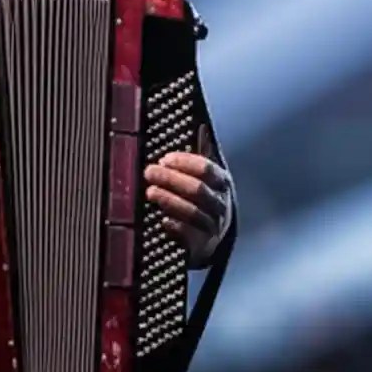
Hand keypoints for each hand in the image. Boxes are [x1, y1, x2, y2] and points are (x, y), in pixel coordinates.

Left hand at [144, 152, 232, 267]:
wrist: (213, 238)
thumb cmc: (204, 200)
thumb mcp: (206, 177)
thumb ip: (200, 155)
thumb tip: (201, 128)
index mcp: (222, 183)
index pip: (207, 169)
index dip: (185, 162)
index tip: (164, 159)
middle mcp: (220, 204)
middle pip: (198, 189)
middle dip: (171, 179)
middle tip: (149, 172)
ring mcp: (212, 225)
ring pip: (193, 212)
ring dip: (170, 200)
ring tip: (150, 192)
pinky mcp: (201, 244)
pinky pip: (188, 235)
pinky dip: (175, 227)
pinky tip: (163, 220)